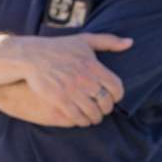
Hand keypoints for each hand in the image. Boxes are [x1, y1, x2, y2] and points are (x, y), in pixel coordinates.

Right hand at [14, 33, 131, 125]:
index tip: (113, 98)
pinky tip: (81, 119)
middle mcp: (84, 79)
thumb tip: (130, 42)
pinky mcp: (59, 100)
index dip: (117, 96)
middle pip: (105, 102)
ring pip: (92, 112)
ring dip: (94, 118)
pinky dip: (81, 121)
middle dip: (106, 109)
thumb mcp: (83, 40)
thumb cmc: (58, 48)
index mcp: (92, 65)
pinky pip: (77, 117)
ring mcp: (71, 90)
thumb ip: (108, 41)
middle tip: (102, 109)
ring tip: (92, 117)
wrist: (31, 56)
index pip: (116, 87)